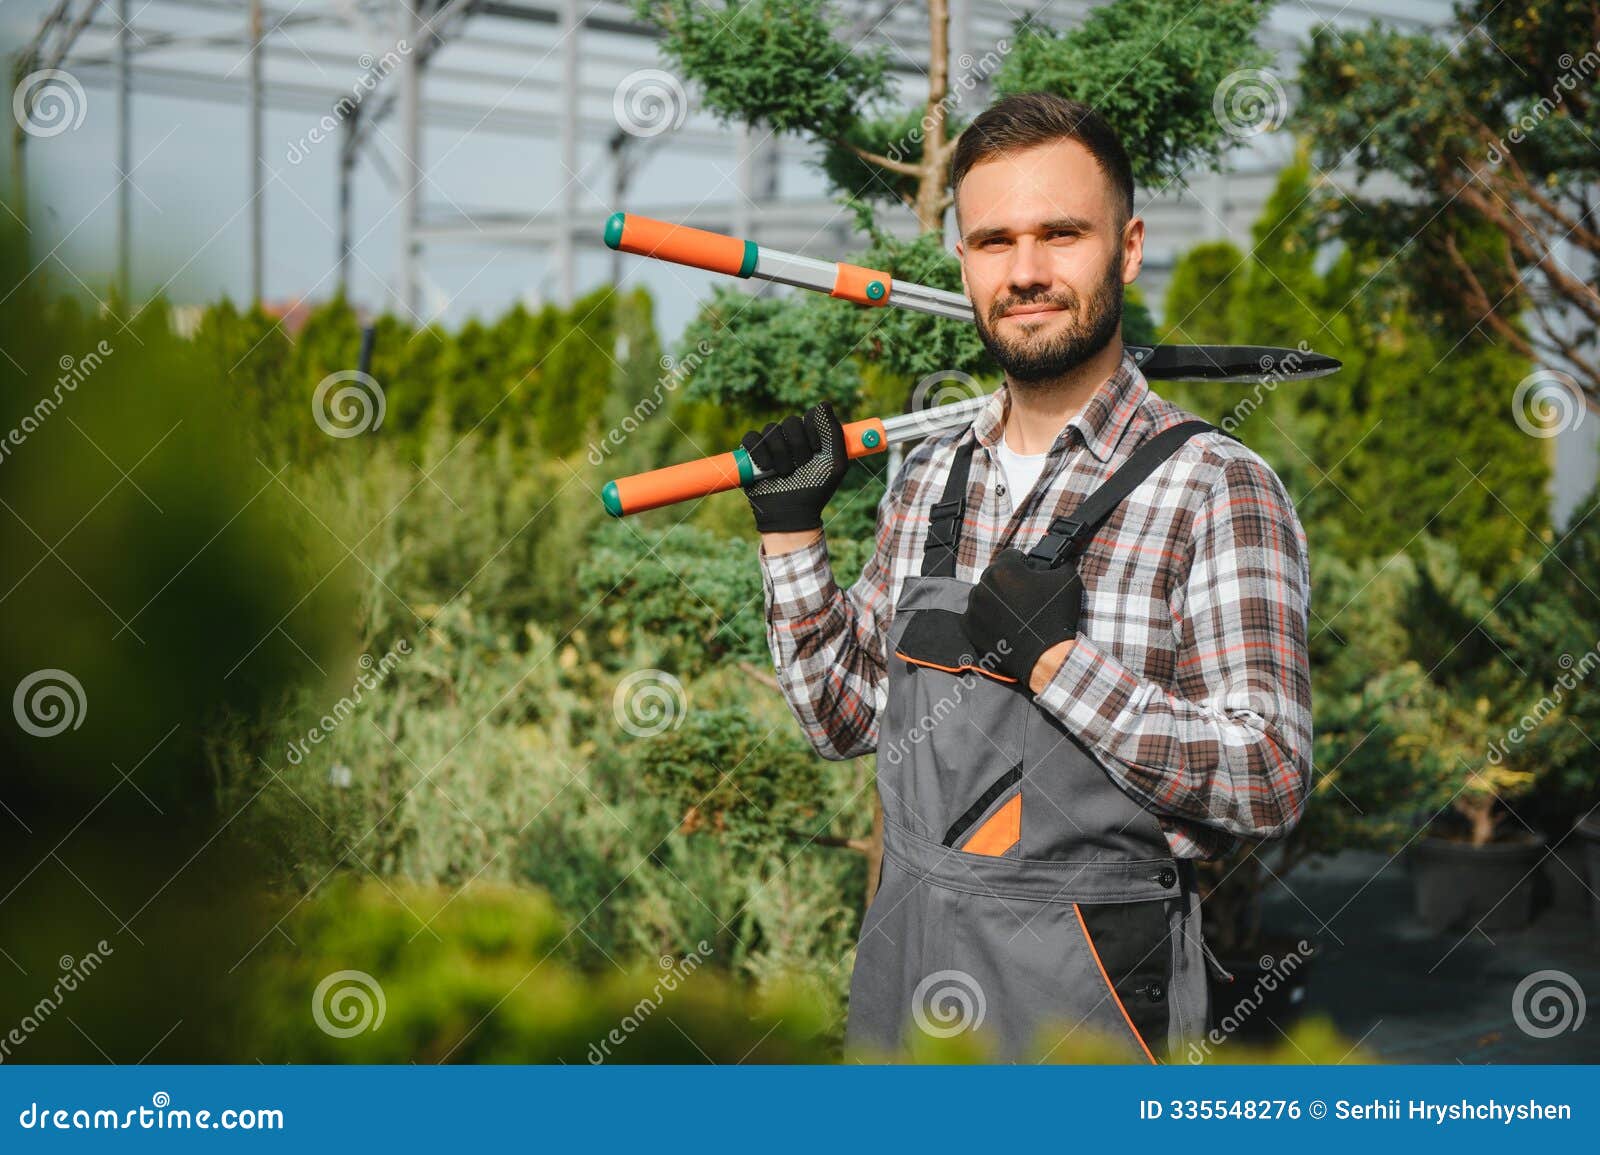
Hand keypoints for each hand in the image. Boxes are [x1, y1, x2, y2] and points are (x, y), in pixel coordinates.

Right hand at [739, 401, 849, 533]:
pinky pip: (751, 438)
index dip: (813, 431)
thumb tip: (823, 403)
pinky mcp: (751, 453)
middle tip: (801, 466)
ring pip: (771, 429)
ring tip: (784, 473)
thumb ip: (834, 433)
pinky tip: (766, 468)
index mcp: (812, 436)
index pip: (811, 415)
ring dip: (780, 453)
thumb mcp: (835, 463)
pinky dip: (758, 452)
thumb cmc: (816, 489)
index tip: (817, 450)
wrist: (792, 512)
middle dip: (798, 445)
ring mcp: (771, 444)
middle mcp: (791, 437)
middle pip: (790, 421)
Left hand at [959, 548, 1083, 691]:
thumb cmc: (1055, 616)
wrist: (1046, 655)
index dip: (1024, 564)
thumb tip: (1056, 562)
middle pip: (995, 576)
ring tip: (1015, 615)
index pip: (1011, 556)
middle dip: (1009, 582)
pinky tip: (1004, 626)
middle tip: (1025, 598)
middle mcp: (983, 586)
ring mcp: (973, 608)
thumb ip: (1058, 565)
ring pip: (984, 595)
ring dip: (996, 600)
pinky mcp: (969, 628)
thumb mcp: (1067, 580)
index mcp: (1003, 570)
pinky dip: (988, 619)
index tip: (1031, 576)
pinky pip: (977, 616)